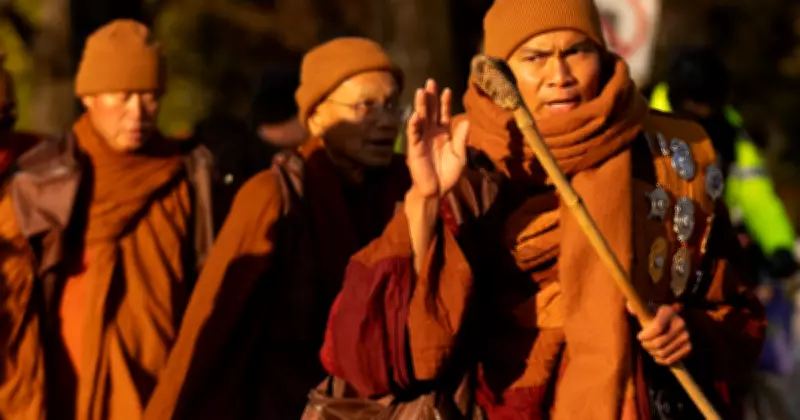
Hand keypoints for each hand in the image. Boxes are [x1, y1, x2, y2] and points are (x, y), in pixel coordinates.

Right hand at [406, 79, 468, 198]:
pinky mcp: (414, 149)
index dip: (445, 102)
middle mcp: (431, 134)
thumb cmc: (449, 174)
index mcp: (443, 134)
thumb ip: (462, 139)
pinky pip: (413, 135)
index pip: (443, 114)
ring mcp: (422, 140)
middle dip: (430, 97)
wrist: (438, 191)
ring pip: (421, 119)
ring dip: (420, 106)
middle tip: (430, 82)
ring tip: (421, 92)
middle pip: (430, 112)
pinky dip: (413, 125)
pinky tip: (415, 114)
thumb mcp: (460, 155)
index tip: (447, 90)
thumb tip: (466, 120)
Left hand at [632, 305, 691, 365]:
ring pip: (663, 352)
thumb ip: (635, 307)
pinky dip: (659, 360)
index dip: (645, 335)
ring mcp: (686, 336)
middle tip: (642, 343)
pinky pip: (670, 360)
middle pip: (659, 343)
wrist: (667, 322)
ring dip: (651, 352)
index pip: (657, 328)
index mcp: (669, 311)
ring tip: (648, 347)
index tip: (639, 336)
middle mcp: (681, 323)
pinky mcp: (688, 347)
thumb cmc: (651, 316)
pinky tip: (655, 355)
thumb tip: (630, 307)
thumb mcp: (644, 309)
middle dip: (646, 345)